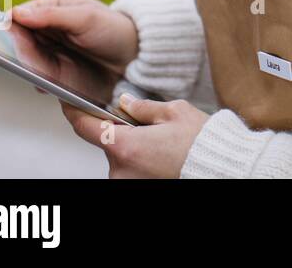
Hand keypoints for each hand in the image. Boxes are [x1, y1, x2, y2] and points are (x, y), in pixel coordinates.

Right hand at [11, 0, 138, 76]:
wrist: (135, 57)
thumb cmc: (114, 29)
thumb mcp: (86, 17)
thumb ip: (53, 15)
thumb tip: (18, 13)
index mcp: (51, 8)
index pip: (19, 15)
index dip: (6, 24)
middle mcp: (45, 31)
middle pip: (15, 40)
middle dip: (12, 48)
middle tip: (13, 54)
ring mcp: (48, 53)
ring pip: (23, 60)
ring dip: (24, 66)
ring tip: (31, 69)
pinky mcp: (54, 75)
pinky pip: (36, 77)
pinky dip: (37, 80)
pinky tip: (43, 84)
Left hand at [62, 94, 208, 178]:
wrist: (222, 169)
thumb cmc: (202, 145)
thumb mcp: (175, 113)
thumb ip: (143, 108)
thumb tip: (126, 103)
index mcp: (125, 146)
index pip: (85, 127)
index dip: (74, 112)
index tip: (69, 104)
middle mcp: (120, 170)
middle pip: (108, 143)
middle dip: (123, 132)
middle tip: (149, 128)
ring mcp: (127, 184)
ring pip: (121, 158)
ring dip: (134, 149)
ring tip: (163, 146)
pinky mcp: (136, 189)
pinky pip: (130, 171)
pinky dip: (142, 162)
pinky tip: (163, 158)